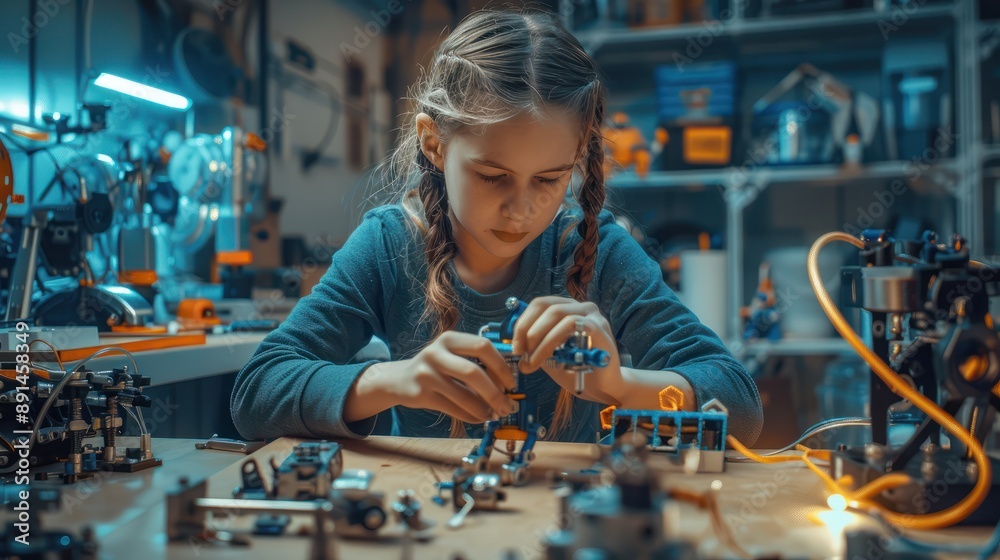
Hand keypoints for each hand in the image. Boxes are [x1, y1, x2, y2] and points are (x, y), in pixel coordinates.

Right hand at [364, 331, 516, 423]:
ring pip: (464, 395)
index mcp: (450, 338)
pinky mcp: (421, 394)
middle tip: (507, 405)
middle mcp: (436, 353)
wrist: (399, 380)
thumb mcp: (452, 355)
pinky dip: (471, 416)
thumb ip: (476, 362)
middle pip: (474, 372)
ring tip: (494, 414)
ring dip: (484, 409)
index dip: (502, 366)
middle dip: (495, 392)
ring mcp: (426, 373)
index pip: (483, 347)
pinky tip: (479, 418)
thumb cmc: (436, 368)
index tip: (512, 383)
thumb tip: (507, 385)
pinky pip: (453, 409)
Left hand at [510, 296, 621, 402]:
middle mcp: (580, 306)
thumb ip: (534, 345)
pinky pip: (572, 325)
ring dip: (539, 340)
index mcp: (566, 309)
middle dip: (527, 330)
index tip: (515, 346)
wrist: (603, 386)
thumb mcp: (550, 354)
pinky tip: (551, 358)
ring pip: (557, 314)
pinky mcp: (599, 327)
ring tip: (533, 362)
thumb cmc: (577, 368)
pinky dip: (554, 341)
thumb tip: (513, 345)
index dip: (522, 322)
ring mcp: (591, 314)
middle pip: (546, 306)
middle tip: (521, 354)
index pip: (539, 304)